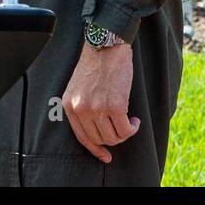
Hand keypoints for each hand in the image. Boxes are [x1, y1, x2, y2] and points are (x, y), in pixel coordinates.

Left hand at [62, 41, 139, 163]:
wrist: (105, 48)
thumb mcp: (77, 88)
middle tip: (123, 128)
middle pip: (100, 139)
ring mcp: (97, 108)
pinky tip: (135, 120)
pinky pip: (126, 130)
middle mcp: (80, 109)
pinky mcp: (115, 106)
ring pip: (114, 137)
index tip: (106, 156)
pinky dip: (133, 128)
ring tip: (129, 122)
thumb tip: (97, 133)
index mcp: (69, 105)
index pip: (82, 137)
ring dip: (125, 133)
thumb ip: (82, 108)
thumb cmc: (94, 67)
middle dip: (114, 138)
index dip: (96, 150)